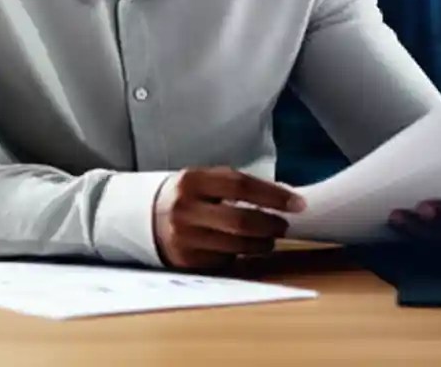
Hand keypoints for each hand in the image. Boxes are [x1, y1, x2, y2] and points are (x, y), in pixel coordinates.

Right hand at [154, 167, 306, 270]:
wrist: (143, 217)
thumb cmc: (185, 197)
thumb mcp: (202, 181)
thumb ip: (235, 186)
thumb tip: (282, 196)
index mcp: (192, 181)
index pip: (241, 185)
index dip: (274, 195)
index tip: (297, 204)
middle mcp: (186, 209)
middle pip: (242, 221)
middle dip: (271, 225)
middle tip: (284, 226)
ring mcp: (185, 237)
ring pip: (238, 245)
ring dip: (262, 244)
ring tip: (268, 239)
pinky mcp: (186, 259)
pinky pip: (225, 259)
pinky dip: (239, 254)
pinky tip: (241, 247)